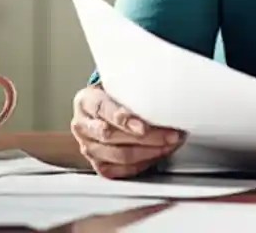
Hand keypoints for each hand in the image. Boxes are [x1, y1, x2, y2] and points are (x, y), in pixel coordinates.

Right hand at [70, 85, 184, 178]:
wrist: (105, 108)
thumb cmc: (116, 96)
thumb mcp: (121, 85)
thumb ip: (135, 90)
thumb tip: (166, 90)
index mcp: (86, 101)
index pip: (103, 109)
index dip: (124, 120)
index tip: (144, 127)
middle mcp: (83, 126)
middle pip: (112, 136)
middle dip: (147, 138)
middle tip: (171, 135)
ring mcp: (88, 147)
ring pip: (118, 155)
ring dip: (150, 152)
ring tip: (170, 144)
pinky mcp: (98, 164)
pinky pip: (120, 170)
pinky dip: (143, 164)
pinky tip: (158, 154)